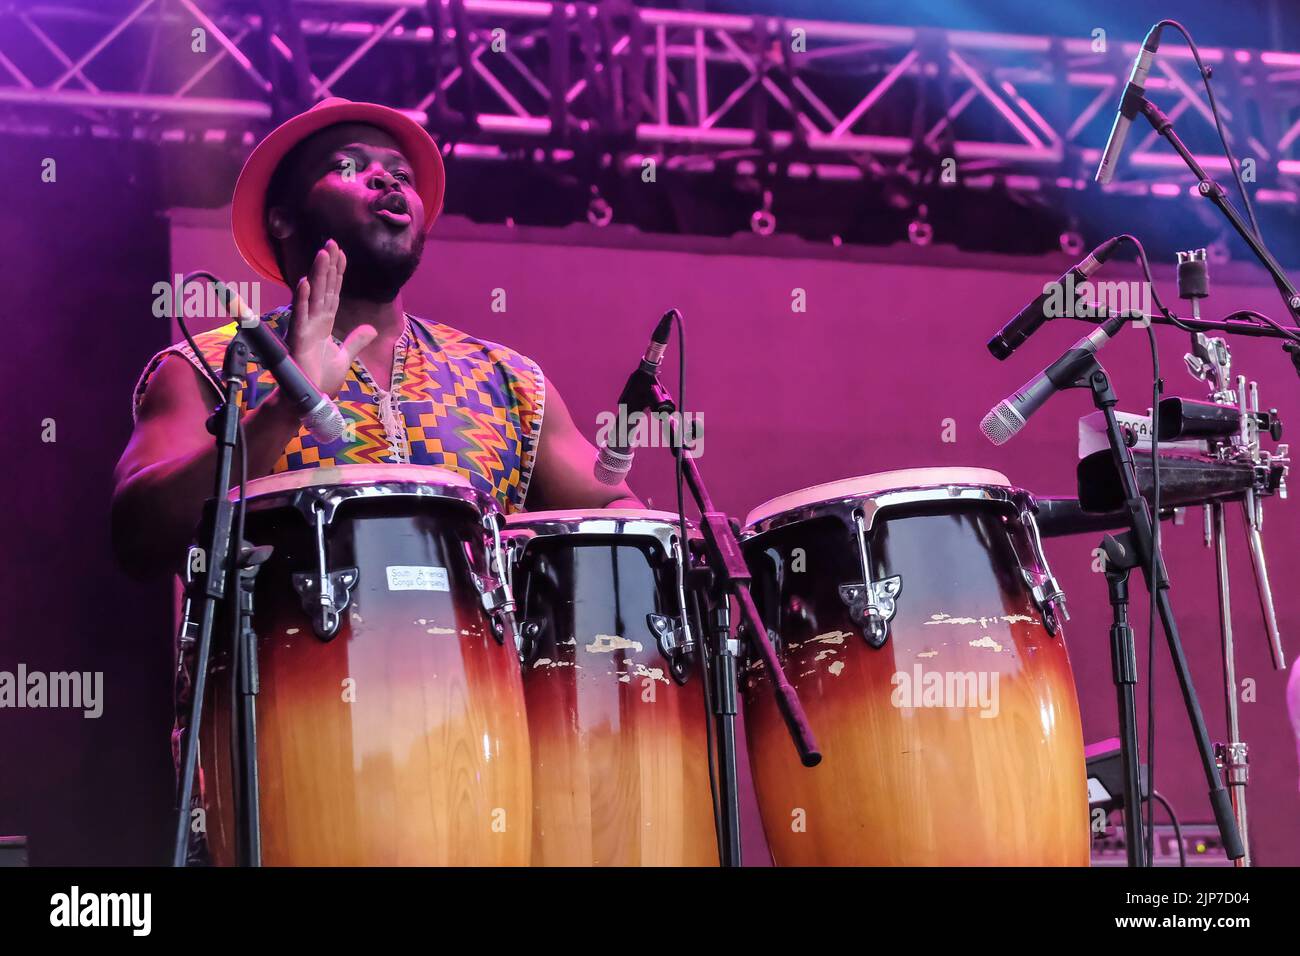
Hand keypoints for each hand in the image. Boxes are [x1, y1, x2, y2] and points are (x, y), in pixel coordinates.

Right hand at [286, 239, 375, 397]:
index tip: (341, 253)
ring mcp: (305, 327)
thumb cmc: (321, 379)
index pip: (334, 293)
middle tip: (332, 242)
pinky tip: (306, 282)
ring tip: (322, 253)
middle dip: (328, 265)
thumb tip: (371, 329)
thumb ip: (356, 341)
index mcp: (325, 324)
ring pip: (313, 295)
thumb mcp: (345, 357)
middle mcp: (314, 321)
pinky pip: (300, 315)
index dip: (338, 273)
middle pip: (324, 288)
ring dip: (317, 274)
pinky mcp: (298, 338)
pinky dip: (303, 299)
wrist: (308, 399)